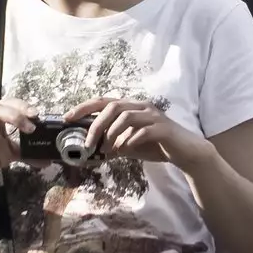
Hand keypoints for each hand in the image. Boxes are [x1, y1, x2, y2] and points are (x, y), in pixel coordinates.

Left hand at [64, 98, 214, 171]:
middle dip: (96, 125)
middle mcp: (142, 106)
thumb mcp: (129, 144)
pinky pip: (141, 131)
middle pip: (113, 107)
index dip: (84, 107)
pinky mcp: (163, 128)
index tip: (68, 118)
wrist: (185, 151)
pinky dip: (129, 141)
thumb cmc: (156, 145)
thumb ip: (113, 144)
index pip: (104, 101)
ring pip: (126, 116)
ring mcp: (154, 115)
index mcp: (132, 107)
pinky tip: (125, 151)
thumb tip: (92, 150)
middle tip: (88, 144)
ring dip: (112, 135)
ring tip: (107, 151)